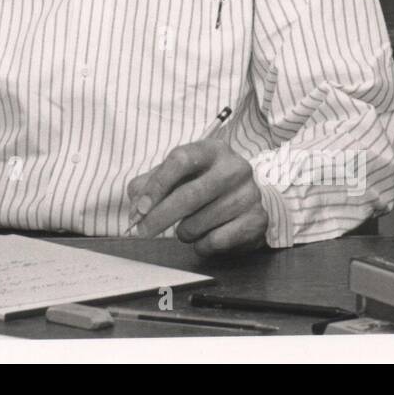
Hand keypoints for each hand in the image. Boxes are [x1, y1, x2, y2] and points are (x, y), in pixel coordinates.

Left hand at [126, 139, 267, 256]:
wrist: (246, 199)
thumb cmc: (204, 184)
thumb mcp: (178, 175)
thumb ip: (151, 184)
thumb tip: (136, 209)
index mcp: (213, 149)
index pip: (180, 160)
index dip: (157, 185)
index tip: (140, 208)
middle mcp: (235, 168)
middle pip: (189, 195)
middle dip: (160, 217)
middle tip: (143, 231)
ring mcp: (249, 194)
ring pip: (200, 222)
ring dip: (183, 232)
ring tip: (187, 228)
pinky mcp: (257, 220)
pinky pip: (216, 240)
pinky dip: (201, 244)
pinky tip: (204, 237)